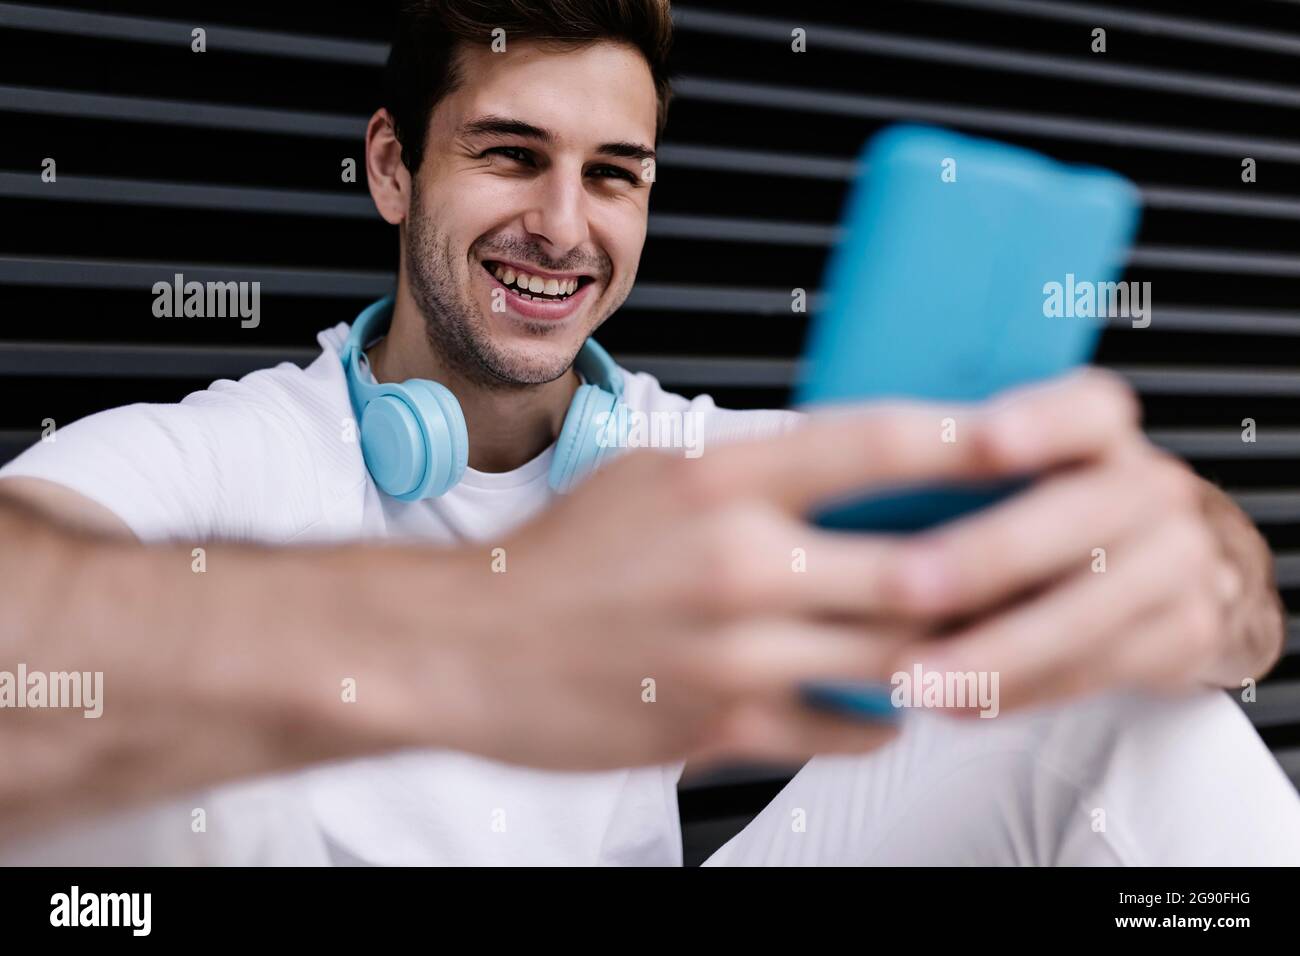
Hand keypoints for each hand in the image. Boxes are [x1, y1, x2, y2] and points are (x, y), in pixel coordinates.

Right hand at [431, 390, 1124, 770]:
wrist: (468, 647)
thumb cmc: (559, 556)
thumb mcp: (649, 476)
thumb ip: (749, 470)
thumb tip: (844, 464)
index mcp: (718, 482)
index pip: (874, 444)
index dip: (969, 437)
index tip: (1031, 437)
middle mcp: (737, 564)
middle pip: (915, 571)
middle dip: (996, 572)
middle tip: (1045, 561)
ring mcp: (734, 654)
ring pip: (895, 663)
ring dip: (951, 654)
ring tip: (988, 638)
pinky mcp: (720, 726)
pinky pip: (841, 731)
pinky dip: (880, 721)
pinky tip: (893, 708)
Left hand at [867, 369, 1283, 714]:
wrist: (1145, 564)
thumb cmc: (1030, 505)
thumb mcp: (996, 464)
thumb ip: (941, 459)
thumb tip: (824, 459)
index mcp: (1097, 428)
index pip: (1087, 407)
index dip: (1040, 421)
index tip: (983, 440)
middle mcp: (1149, 485)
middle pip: (1082, 513)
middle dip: (990, 555)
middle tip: (903, 587)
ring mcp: (1180, 561)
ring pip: (1089, 612)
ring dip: (995, 651)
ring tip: (911, 675)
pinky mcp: (1184, 636)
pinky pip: (1095, 674)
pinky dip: (1017, 693)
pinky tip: (951, 703)